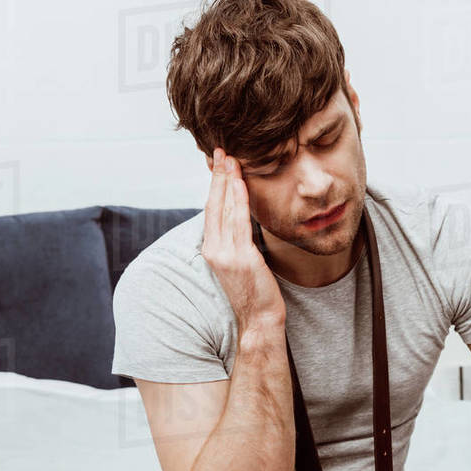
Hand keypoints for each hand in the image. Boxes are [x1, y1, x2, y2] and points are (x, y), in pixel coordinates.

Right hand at [201, 148, 284, 330]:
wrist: (258, 320)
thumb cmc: (254, 291)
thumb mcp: (241, 260)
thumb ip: (237, 238)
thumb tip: (242, 215)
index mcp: (212, 249)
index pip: (211, 209)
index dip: (214, 184)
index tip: (219, 162)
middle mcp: (214, 250)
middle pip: (214, 204)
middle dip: (218, 176)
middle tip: (221, 150)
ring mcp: (226, 254)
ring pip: (225, 209)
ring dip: (228, 181)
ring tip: (230, 159)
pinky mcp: (241, 258)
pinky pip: (239, 223)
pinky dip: (239, 200)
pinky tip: (240, 183)